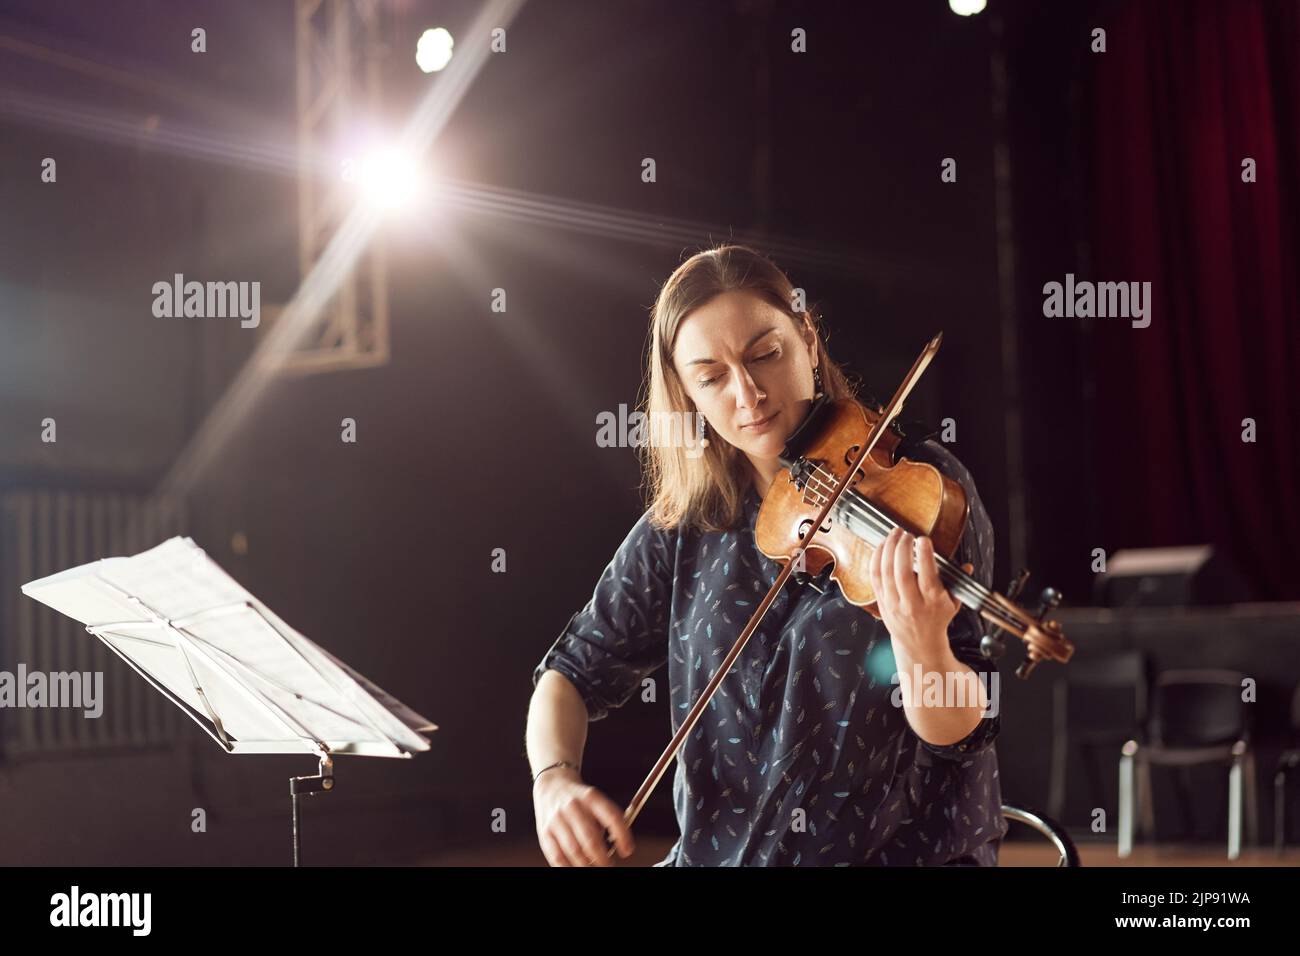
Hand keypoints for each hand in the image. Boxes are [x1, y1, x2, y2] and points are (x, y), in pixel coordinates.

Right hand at [533, 768, 633, 866]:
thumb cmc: (579, 799)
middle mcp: (573, 807)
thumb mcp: (595, 800)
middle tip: (610, 865)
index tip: (627, 851)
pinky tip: (577, 867)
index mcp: (591, 797)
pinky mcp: (544, 832)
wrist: (551, 785)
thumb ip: (606, 820)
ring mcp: (556, 819)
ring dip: (587, 865)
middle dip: (603, 859)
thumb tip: (616, 847)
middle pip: (591, 839)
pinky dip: (568, 867)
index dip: (622, 836)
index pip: (611, 816)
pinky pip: (557, 856)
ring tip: (594, 867)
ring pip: (574, 851)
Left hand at [866, 527, 972, 665]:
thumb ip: (958, 583)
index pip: (927, 576)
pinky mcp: (881, 602)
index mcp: (933, 601)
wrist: (919, 644)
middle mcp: (912, 603)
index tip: (923, 539)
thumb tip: (968, 566)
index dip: (924, 555)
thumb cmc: (937, 619)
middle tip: (906, 534)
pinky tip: (882, 546)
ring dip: (888, 549)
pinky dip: (876, 558)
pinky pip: (874, 577)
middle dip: (902, 548)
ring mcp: (894, 603)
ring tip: (895, 533)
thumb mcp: (953, 604)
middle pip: (902, 573)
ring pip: (885, 572)